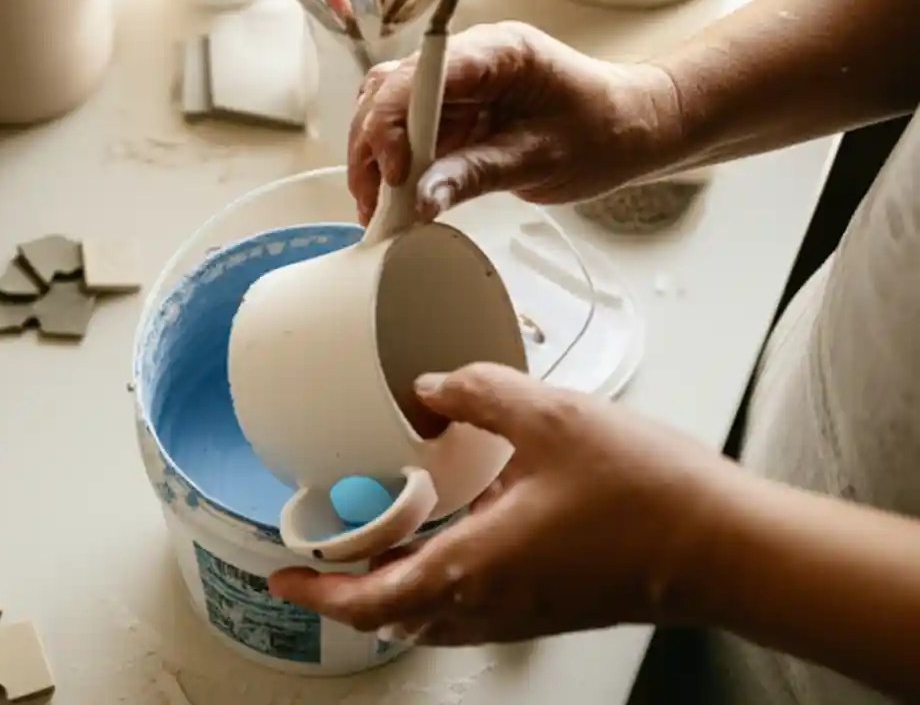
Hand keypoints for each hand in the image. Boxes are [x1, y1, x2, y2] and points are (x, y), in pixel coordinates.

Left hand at [268, 364, 732, 644]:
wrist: (724, 549)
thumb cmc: (647, 495)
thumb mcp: (553, 419)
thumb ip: (480, 395)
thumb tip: (430, 386)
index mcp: (474, 566)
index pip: (370, 598)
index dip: (317, 593)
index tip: (281, 578)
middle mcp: (489, 603)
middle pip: (393, 616)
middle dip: (348, 589)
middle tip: (325, 550)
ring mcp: (520, 613)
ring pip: (431, 618)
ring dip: (392, 589)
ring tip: (379, 541)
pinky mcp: (547, 607)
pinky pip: (470, 609)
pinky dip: (437, 586)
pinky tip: (454, 538)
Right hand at [349, 22, 685, 225]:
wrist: (630, 128)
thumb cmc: (602, 131)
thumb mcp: (541, 160)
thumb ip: (477, 176)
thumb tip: (421, 200)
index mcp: (497, 53)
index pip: (418, 79)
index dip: (392, 127)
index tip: (395, 178)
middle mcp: (469, 60)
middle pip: (389, 93)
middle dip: (372, 150)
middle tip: (375, 204)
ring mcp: (459, 85)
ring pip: (387, 112)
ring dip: (376, 161)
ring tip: (380, 208)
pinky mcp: (455, 112)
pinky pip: (408, 134)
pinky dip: (394, 169)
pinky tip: (396, 201)